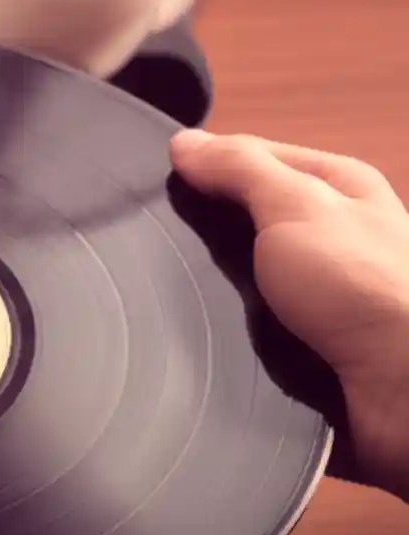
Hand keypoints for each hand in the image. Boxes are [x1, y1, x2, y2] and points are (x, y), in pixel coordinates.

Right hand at [171, 130, 408, 499]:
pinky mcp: (304, 343)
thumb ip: (240, 169)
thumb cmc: (363, 289)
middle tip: (151, 245)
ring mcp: (317, 292)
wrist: (404, 390)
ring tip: (165, 294)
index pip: (251, 158)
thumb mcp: (295, 206)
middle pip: (243, 218)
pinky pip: (245, 326)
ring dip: (208, 288)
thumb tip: (184, 144)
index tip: (152, 186)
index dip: (201, 167)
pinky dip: (222, 329)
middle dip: (201, 232)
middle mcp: (330, 234)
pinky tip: (196, 334)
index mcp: (336, 187)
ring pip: (239, 277)